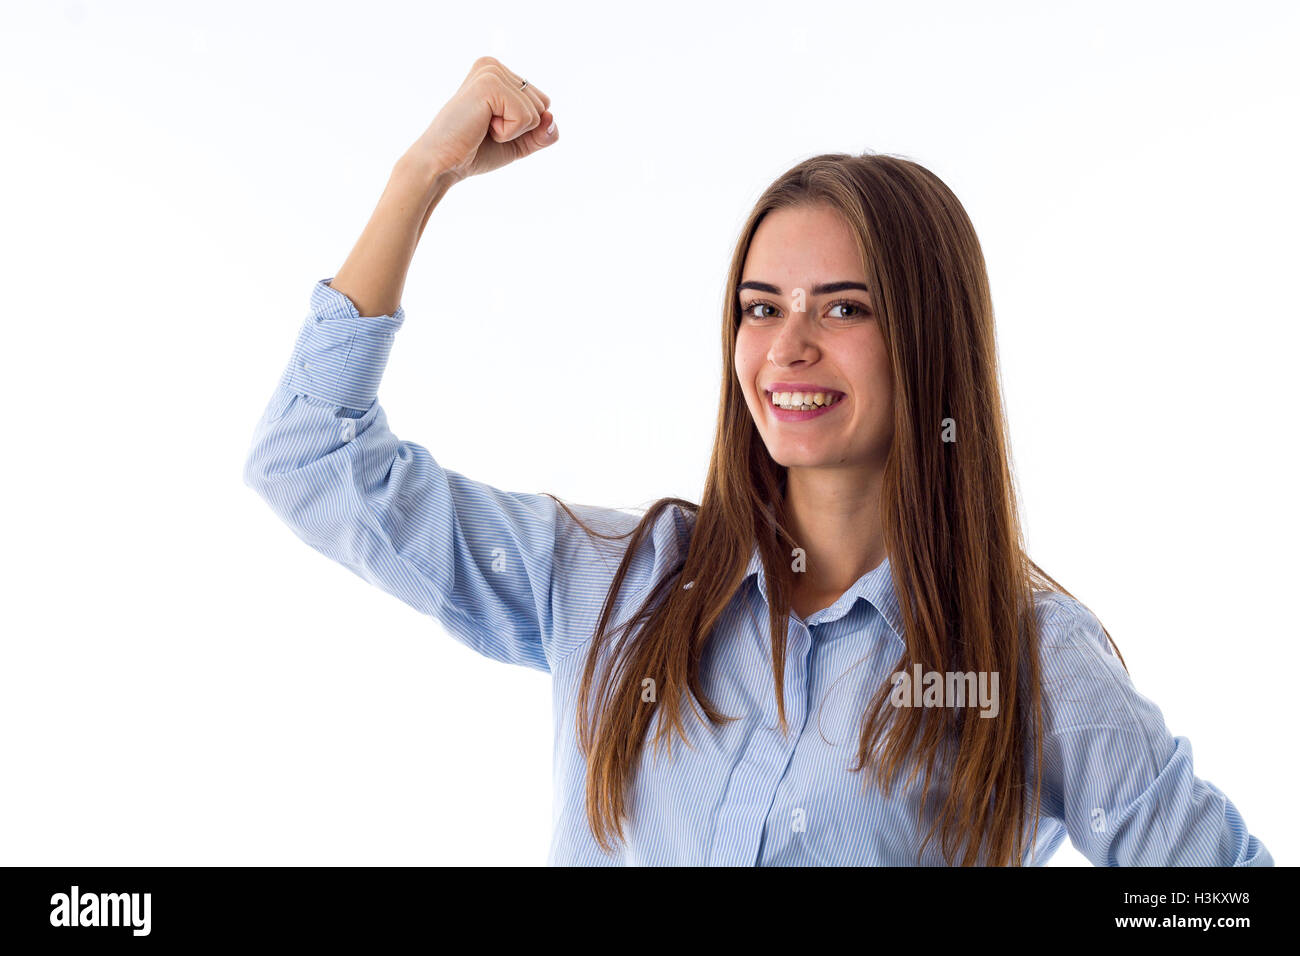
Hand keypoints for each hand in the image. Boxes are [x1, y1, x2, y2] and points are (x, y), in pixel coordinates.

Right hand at [406, 56, 556, 183]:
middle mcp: (494, 66)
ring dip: (513, 131)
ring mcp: (491, 72)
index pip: (542, 103)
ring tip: (482, 127)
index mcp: (498, 74)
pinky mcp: (489, 84)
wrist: (443, 164)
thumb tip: (551, 118)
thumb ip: (542, 133)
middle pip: (543, 104)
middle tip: (486, 129)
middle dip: (522, 129)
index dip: (526, 128)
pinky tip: (482, 127)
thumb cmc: (475, 152)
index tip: (492, 128)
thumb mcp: (519, 143)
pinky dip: (508, 133)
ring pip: (537, 111)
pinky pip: (526, 117)